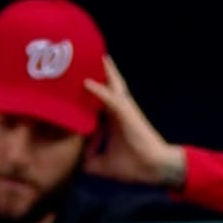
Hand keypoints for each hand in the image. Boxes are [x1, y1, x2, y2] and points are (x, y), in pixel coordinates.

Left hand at [83, 56, 187, 188]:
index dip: (85, 90)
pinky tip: (86, 82)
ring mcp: (123, 108)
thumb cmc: (132, 165)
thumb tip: (72, 160)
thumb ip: (87, 160)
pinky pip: (110, 98)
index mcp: (112, 120)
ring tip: (88, 54)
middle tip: (78, 57)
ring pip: (109, 84)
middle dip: (94, 72)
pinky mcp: (126, 112)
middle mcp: (117, 110)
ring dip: (100, 70)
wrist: (153, 168)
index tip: (68, 82)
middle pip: (104, 85)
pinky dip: (98, 90)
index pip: (96, 100)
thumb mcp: (102, 164)